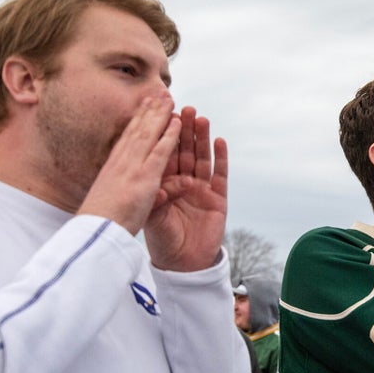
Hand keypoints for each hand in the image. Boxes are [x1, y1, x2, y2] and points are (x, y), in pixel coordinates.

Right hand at [79, 96, 180, 233]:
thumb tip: (118, 186)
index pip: (125, 140)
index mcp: (111, 169)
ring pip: (148, 134)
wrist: (94, 235)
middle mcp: (120, 163)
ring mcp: (132, 168)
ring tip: (169, 97)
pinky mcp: (144, 178)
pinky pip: (160, 152)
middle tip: (156, 93)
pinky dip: (169, 135)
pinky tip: (177, 122)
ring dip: (160, 115)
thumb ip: (116, 190)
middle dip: (147, 111)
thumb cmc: (98, 224)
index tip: (141, 107)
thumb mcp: (107, 202)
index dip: (135, 122)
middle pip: (136, 131)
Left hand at [144, 106, 228, 271]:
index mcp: (164, 183)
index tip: (163, 114)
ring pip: (202, 157)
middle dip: (184, 129)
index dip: (165, 135)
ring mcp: (202, 188)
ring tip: (201, 118)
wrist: (183, 265)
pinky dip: (220, 158)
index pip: (164, 154)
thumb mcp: (153, 217)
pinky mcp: (218, 198)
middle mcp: (183, 182)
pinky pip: (220, 174)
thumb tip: (155, 181)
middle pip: (184, 150)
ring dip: (202, 138)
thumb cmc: (163, 240)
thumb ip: (155, 198)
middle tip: (185, 108)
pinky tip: (220, 141)